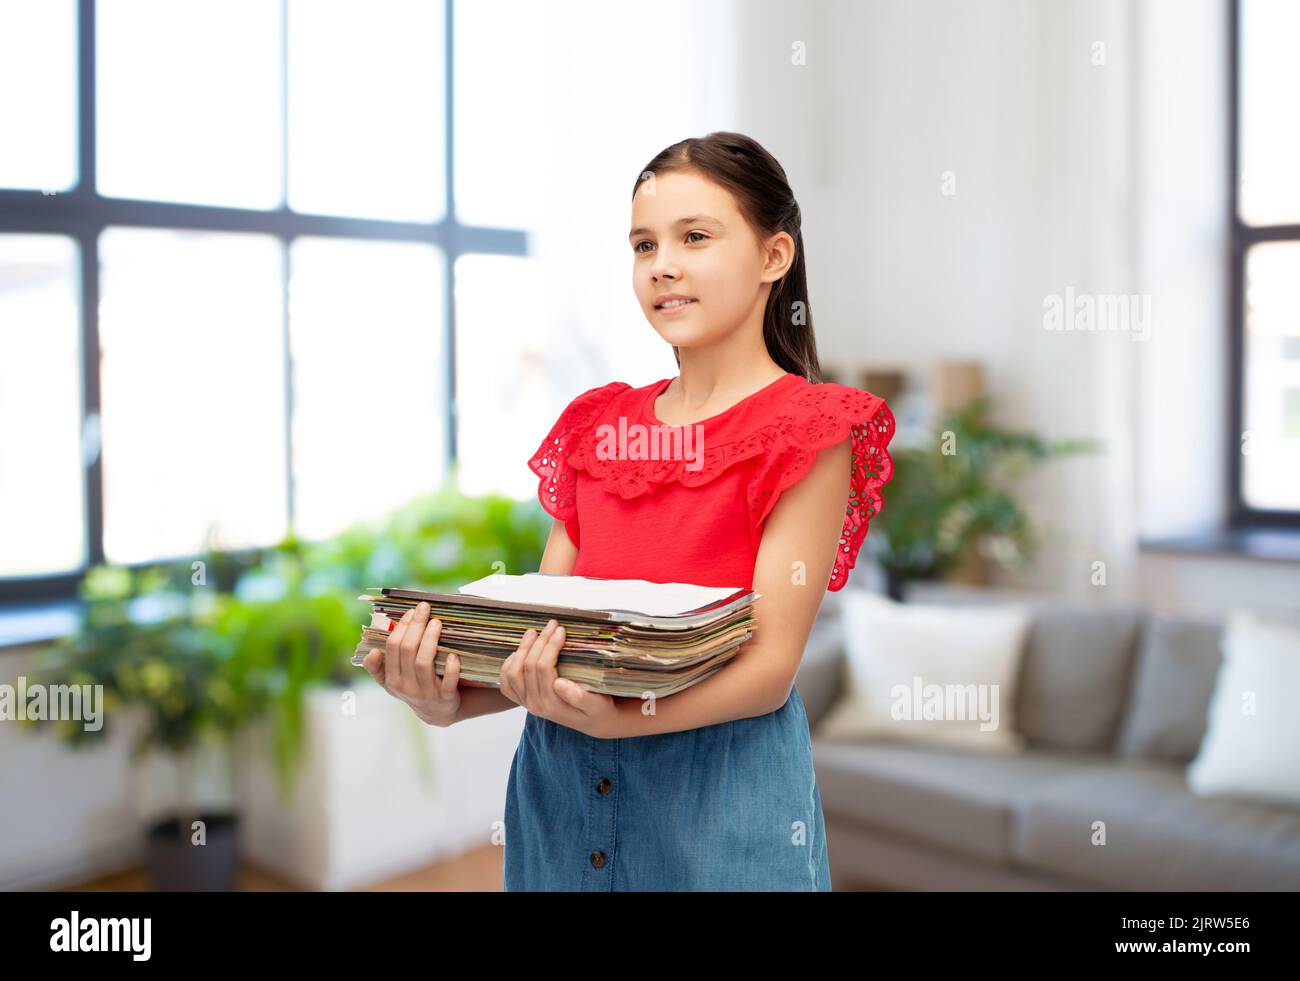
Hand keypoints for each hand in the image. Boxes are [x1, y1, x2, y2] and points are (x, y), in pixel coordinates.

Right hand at [361, 601, 461, 726]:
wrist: (436, 713)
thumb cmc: (412, 687)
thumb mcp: (391, 681)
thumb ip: (378, 667)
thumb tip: (372, 652)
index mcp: (391, 679)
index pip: (392, 648)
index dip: (401, 628)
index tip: (410, 612)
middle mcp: (405, 686)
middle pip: (407, 650)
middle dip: (416, 626)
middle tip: (425, 608)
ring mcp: (425, 693)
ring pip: (424, 662)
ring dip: (430, 640)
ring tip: (437, 622)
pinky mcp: (445, 698)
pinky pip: (448, 681)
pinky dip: (451, 667)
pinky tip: (455, 654)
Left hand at [498, 619, 620, 737]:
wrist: (593, 722)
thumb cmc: (597, 709)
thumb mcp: (597, 705)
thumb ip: (580, 697)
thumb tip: (558, 684)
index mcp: (552, 704)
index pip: (543, 668)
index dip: (550, 645)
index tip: (562, 630)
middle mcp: (535, 705)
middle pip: (528, 666)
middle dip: (540, 641)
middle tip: (552, 624)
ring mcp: (526, 703)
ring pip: (513, 672)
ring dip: (522, 649)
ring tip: (533, 632)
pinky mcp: (522, 700)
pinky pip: (506, 682)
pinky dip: (509, 664)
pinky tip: (520, 651)